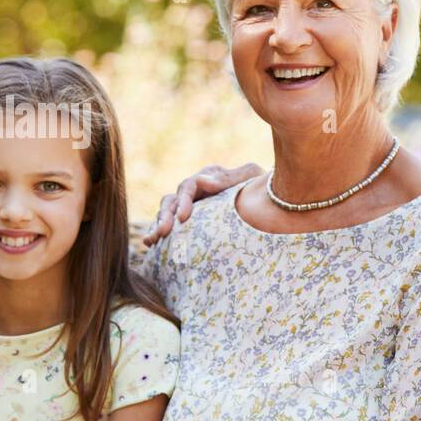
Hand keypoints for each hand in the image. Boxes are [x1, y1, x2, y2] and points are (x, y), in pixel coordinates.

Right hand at [143, 163, 262, 245]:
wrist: (270, 198)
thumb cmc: (262, 186)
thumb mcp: (252, 177)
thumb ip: (234, 177)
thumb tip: (206, 182)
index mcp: (209, 176)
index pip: (189, 185)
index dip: (184, 200)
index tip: (183, 218)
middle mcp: (195, 189)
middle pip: (173, 199)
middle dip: (166, 216)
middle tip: (163, 233)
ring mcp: (191, 203)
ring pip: (167, 211)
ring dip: (158, 225)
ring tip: (152, 240)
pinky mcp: (189, 218)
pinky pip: (171, 224)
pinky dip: (160, 231)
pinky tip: (151, 244)